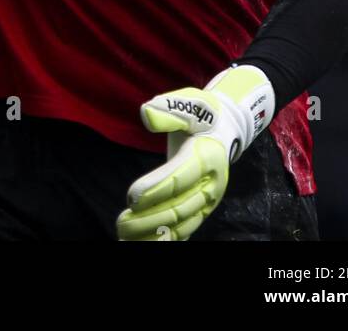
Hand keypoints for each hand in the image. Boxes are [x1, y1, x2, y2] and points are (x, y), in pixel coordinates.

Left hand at [116, 64, 273, 241]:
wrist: (225, 129)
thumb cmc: (203, 115)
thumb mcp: (190, 102)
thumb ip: (169, 108)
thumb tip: (146, 114)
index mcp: (208, 156)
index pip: (180, 176)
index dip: (156, 188)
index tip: (132, 196)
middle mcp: (212, 184)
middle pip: (179, 206)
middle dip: (149, 217)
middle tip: (121, 222)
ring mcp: (208, 201)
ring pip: (181, 223)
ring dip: (153, 233)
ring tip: (125, 236)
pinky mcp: (202, 211)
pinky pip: (184, 230)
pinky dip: (165, 240)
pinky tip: (143, 243)